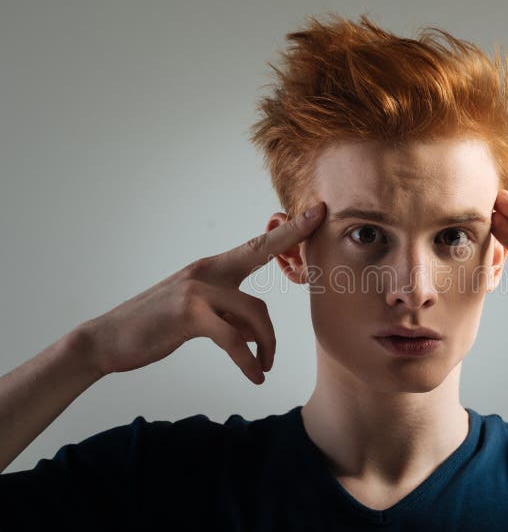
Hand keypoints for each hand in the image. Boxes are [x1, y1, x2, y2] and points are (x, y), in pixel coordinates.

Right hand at [77, 202, 325, 383]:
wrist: (107, 341)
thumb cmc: (158, 329)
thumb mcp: (200, 318)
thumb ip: (231, 317)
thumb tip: (258, 333)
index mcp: (212, 269)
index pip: (257, 246)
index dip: (287, 229)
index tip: (313, 212)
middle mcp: (207, 271)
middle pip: (261, 252)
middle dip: (292, 235)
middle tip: (319, 218)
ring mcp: (197, 289)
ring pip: (254, 311)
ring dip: (267, 344)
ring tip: (265, 366)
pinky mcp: (189, 314)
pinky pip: (233, 339)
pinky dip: (248, 361)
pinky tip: (256, 377)